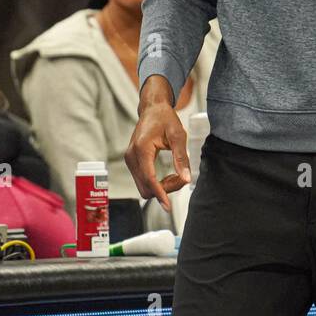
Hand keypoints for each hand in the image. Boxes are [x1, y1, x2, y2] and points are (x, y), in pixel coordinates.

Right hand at [125, 77, 190, 210]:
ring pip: (144, 186)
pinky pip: (143, 181)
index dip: (160, 193)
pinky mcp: (132, 162)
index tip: (168, 206)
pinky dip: (156, 183)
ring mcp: (129, 160)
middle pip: (146, 186)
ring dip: (161, 187)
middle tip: (182, 178)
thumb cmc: (165, 119)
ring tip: (177, 175)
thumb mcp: (178, 135)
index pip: (149, 178)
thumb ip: (181, 158)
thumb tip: (186, 179)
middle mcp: (131, 156)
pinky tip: (169, 175)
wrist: (153, 109)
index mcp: (141, 148)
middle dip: (165, 189)